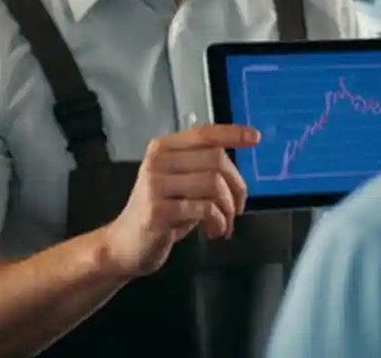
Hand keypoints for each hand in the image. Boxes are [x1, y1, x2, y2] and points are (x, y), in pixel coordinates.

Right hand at [100, 121, 259, 277]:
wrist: (125, 246)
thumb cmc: (161, 213)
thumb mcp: (180, 184)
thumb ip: (202, 170)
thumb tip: (237, 172)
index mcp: (163, 148)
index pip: (204, 133)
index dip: (232, 133)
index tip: (255, 137)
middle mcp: (157, 161)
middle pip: (216, 160)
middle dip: (237, 186)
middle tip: (238, 208)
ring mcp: (155, 185)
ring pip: (214, 184)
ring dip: (229, 208)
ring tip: (225, 223)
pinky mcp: (158, 211)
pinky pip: (205, 209)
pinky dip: (219, 221)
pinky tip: (215, 231)